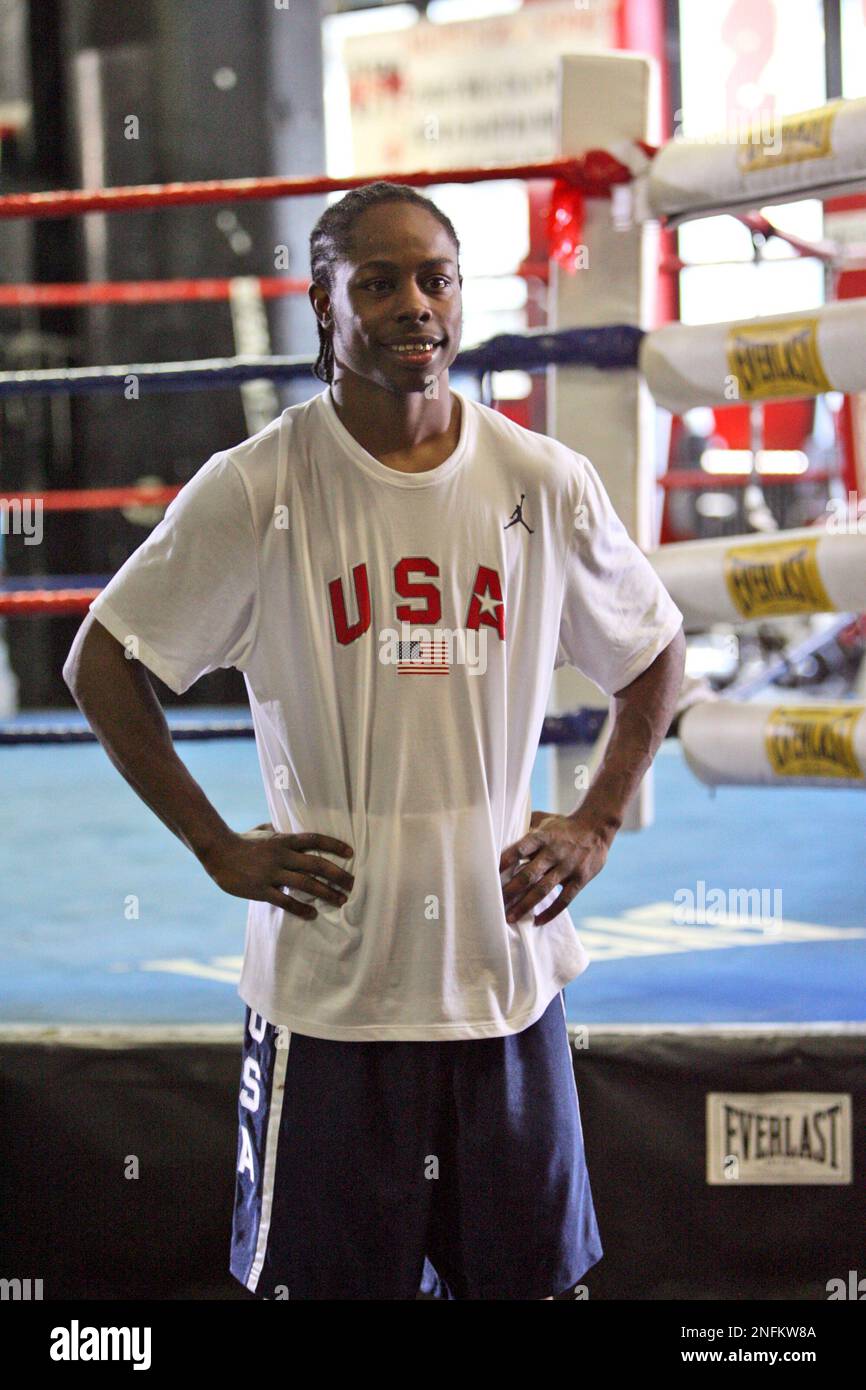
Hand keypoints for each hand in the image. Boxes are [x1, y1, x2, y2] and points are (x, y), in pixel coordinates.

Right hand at [203, 822, 353, 919]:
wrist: (217, 851)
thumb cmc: (242, 840)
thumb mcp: (263, 830)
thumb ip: (277, 829)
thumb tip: (284, 826)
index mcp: (284, 840)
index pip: (315, 839)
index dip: (334, 845)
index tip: (351, 853)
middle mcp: (281, 855)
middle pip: (317, 864)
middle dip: (338, 875)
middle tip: (353, 884)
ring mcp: (272, 873)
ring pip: (306, 884)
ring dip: (326, 893)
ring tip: (341, 900)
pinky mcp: (261, 889)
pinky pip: (285, 900)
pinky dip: (301, 908)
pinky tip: (313, 914)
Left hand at [499, 810, 610, 926]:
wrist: (597, 827)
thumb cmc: (563, 825)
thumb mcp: (544, 819)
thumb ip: (525, 828)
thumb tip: (501, 834)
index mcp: (542, 837)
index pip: (520, 848)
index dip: (505, 861)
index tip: (489, 874)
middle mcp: (554, 852)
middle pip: (529, 874)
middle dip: (510, 891)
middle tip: (495, 903)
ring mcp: (568, 867)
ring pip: (543, 890)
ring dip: (525, 905)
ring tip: (510, 917)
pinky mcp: (580, 879)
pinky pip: (564, 900)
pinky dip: (550, 912)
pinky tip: (537, 921)